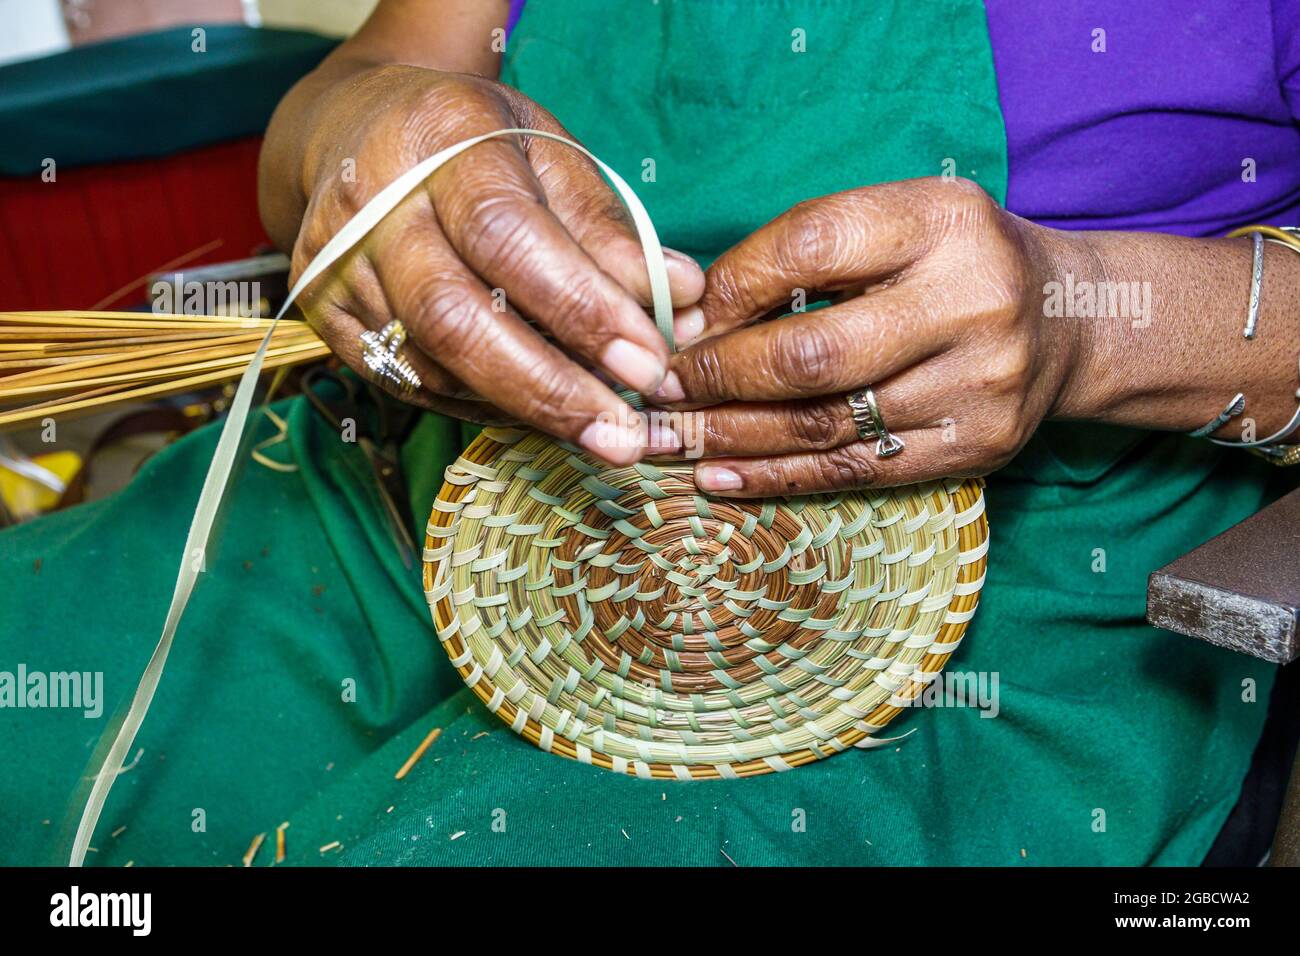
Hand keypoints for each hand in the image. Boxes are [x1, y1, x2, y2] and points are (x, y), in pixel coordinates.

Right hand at [260, 63, 703, 463]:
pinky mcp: (323, 314)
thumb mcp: (548, 154)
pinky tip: (535, 411)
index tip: (648, 362)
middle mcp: (371, 203)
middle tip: (622, 436)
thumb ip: (609, 228)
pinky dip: (480, 405)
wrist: (357, 133)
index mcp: (440, 139)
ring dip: (523, 407)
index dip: (580, 308)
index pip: (509, 237)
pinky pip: (407, 382)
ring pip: (430, 363)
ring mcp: (335, 264)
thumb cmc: (473, 144)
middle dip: (549, 389)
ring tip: (595, 427)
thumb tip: (682, 298)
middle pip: (454, 318)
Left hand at [647, 177, 1089, 494]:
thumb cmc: (954, 263)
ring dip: (729, 436)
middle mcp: (970, 302)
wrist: (1070, 321)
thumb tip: (694, 316)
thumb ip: (811, 252)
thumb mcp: (900, 222)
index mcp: (942, 222)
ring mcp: (977, 384)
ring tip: (667, 440)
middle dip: (717, 376)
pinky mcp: (974, 447)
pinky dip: (775, 478)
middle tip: (660, 390)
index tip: (680, 319)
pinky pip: (854, 472)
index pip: (811, 244)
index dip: (731, 287)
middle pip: (812, 354)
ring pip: (823, 425)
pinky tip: (719, 479)